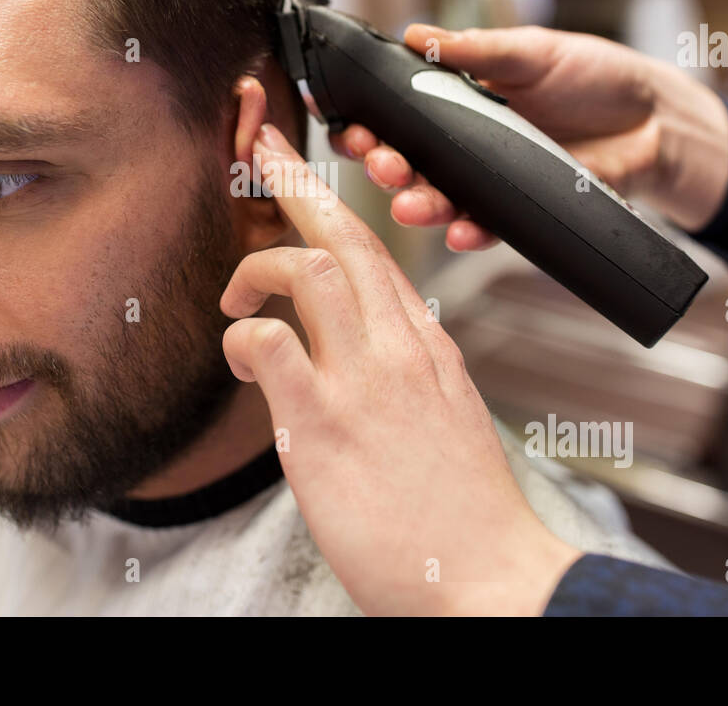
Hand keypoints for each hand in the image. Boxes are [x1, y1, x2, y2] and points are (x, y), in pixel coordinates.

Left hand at [220, 113, 581, 615]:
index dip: (329, 202)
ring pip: (308, 268)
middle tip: (254, 147)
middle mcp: (400, 347)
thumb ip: (401, 372)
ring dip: (257, 266)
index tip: (295, 169)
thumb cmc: (462, 512)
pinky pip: (270, 342)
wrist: (490, 580)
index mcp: (426, 345)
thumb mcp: (442, 417)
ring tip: (237, 297)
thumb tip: (351, 350)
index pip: (374, 250)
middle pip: (344, 233)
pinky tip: (241, 361)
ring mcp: (365, 380)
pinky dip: (242, 336)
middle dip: (292, 180)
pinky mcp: (325, 423)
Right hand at [330, 25, 727, 245]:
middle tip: (378, 162)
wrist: (654, 121)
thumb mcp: (532, 51)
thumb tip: (412, 34)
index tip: (339, 118)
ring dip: (418, 205)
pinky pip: (488, 227)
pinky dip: (470, 233)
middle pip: (408, 163)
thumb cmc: (595, 76)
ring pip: (440, 200)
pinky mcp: (521, 212)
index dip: (364, 119)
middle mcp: (465, 147)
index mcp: (457, 103)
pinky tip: (458, 232)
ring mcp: (490, 182)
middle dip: (384, 165)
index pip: (397, 114)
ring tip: (406, 204)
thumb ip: (474, 50)